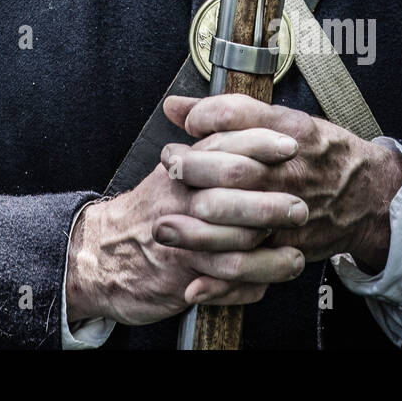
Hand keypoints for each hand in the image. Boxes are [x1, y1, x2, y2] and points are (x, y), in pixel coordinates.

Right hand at [66, 124, 308, 326]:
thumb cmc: (147, 214)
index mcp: (181, 168)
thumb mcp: (169, 175)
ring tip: (296, 253)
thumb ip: (201, 149)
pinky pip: (226, 279)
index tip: (290, 144)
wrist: (100, 255)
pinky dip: (255, 280)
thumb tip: (226, 120)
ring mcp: (181, 237)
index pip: (222, 144)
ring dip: (270, 250)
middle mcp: (180, 197)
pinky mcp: (181, 275)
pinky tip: (275, 277)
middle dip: (270, 198)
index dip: (258, 142)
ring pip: (233, 241)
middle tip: (301, 204)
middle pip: (230, 189)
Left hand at [163, 93, 401, 272]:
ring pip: (237, 220)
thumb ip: (225, 112)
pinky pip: (251, 265)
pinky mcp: (288, 248)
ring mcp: (286, 213)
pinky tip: (194, 282)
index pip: (237, 117)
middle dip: (192, 169)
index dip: (204, 118)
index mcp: (286, 134)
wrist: (370, 196)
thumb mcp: (284, 120)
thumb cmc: (321, 152)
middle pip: (232, 170)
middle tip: (170, 167)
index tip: (184, 127)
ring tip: (165, 224)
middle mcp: (286, 173)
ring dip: (196, 227)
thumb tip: (174, 107)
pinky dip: (220, 277)